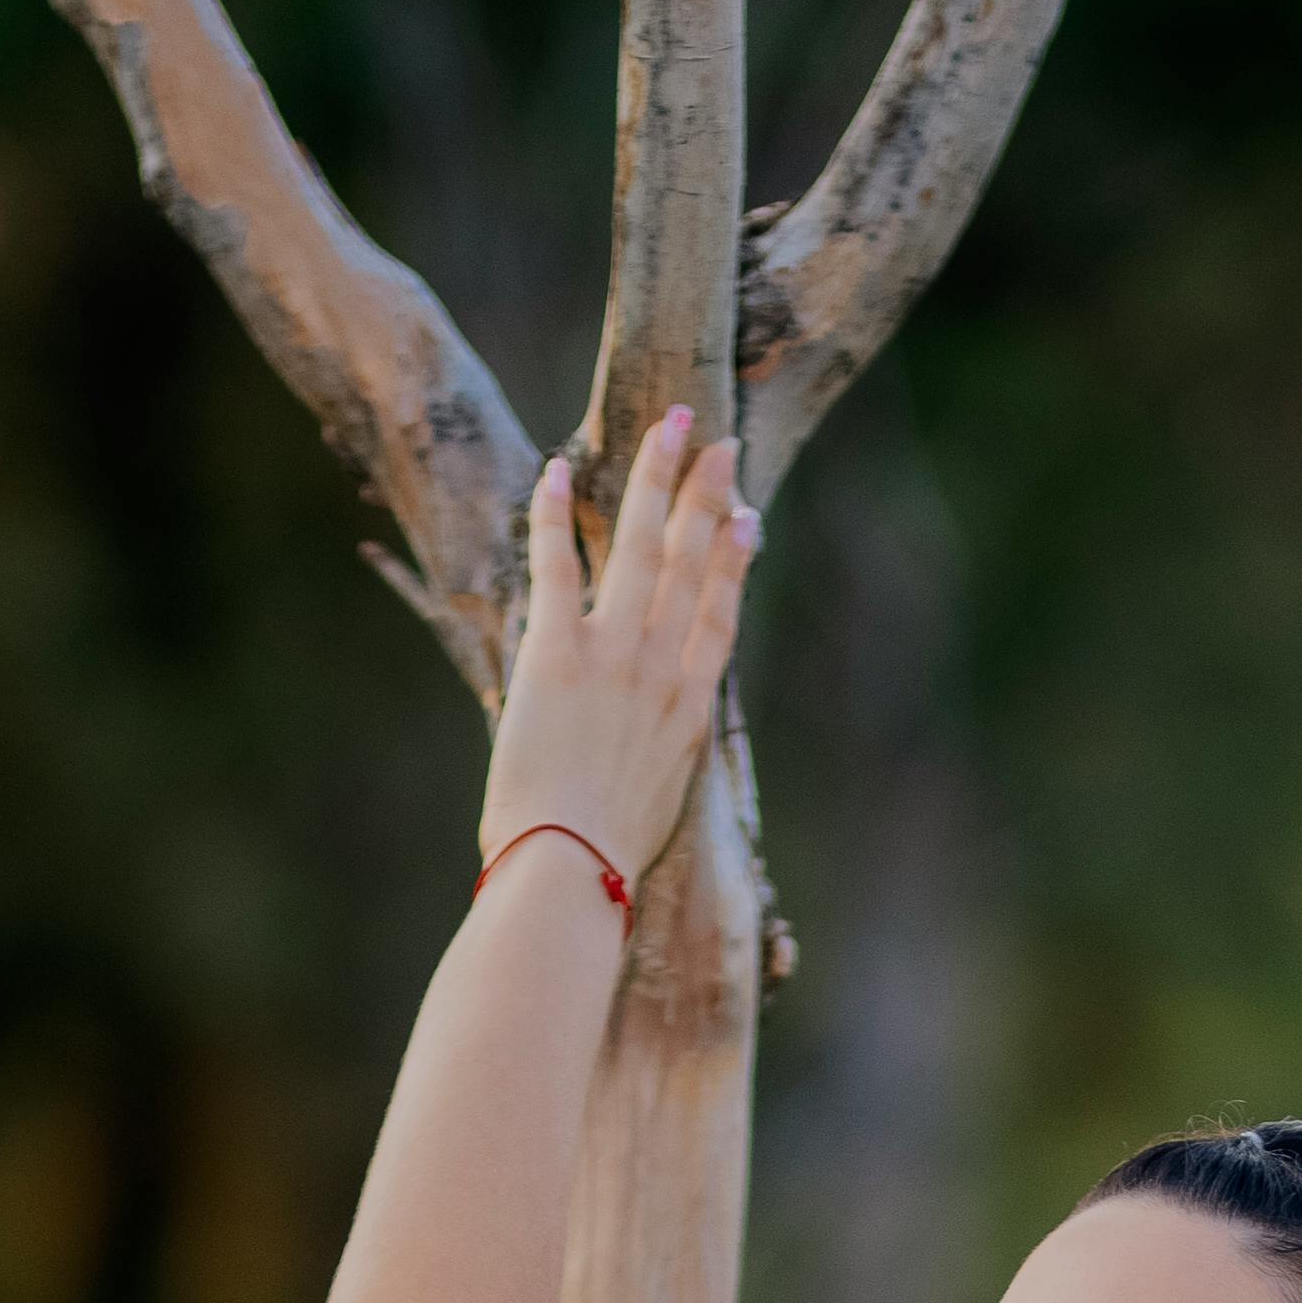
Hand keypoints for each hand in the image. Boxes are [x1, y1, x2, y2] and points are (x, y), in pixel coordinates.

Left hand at [474, 405, 758, 902]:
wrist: (569, 876)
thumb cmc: (601, 865)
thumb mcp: (653, 811)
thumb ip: (654, 765)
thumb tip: (643, 765)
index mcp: (689, 711)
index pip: (720, 616)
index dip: (733, 560)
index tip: (747, 518)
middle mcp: (661, 671)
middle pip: (692, 563)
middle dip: (706, 495)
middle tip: (719, 443)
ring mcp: (614, 657)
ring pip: (640, 546)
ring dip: (654, 479)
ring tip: (667, 426)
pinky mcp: (557, 655)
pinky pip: (557, 567)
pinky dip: (554, 516)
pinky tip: (556, 471)